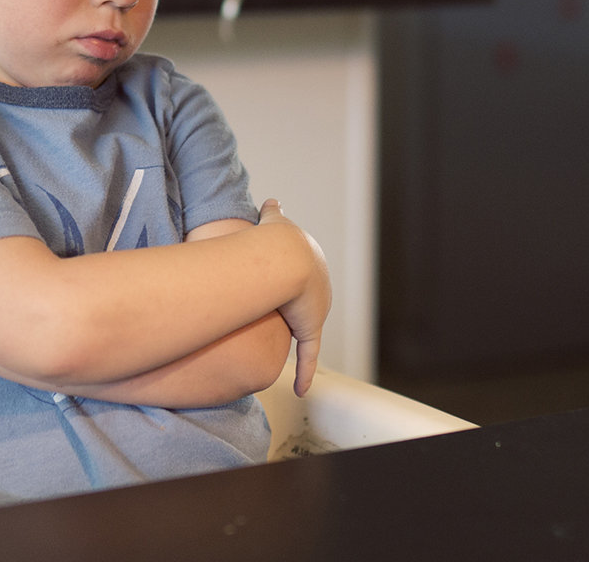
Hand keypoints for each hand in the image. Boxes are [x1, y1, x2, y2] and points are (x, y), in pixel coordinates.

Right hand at [257, 199, 331, 396]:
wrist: (282, 258)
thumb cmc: (271, 240)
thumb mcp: (273, 221)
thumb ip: (272, 212)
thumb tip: (272, 199)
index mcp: (310, 262)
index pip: (300, 274)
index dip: (288, 281)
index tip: (282, 288)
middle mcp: (317, 286)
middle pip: (303, 302)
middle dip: (293, 310)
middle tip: (275, 318)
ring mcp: (314, 308)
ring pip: (302, 328)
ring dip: (294, 338)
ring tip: (276, 347)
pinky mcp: (309, 328)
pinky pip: (306, 354)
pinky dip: (304, 371)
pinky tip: (301, 388)